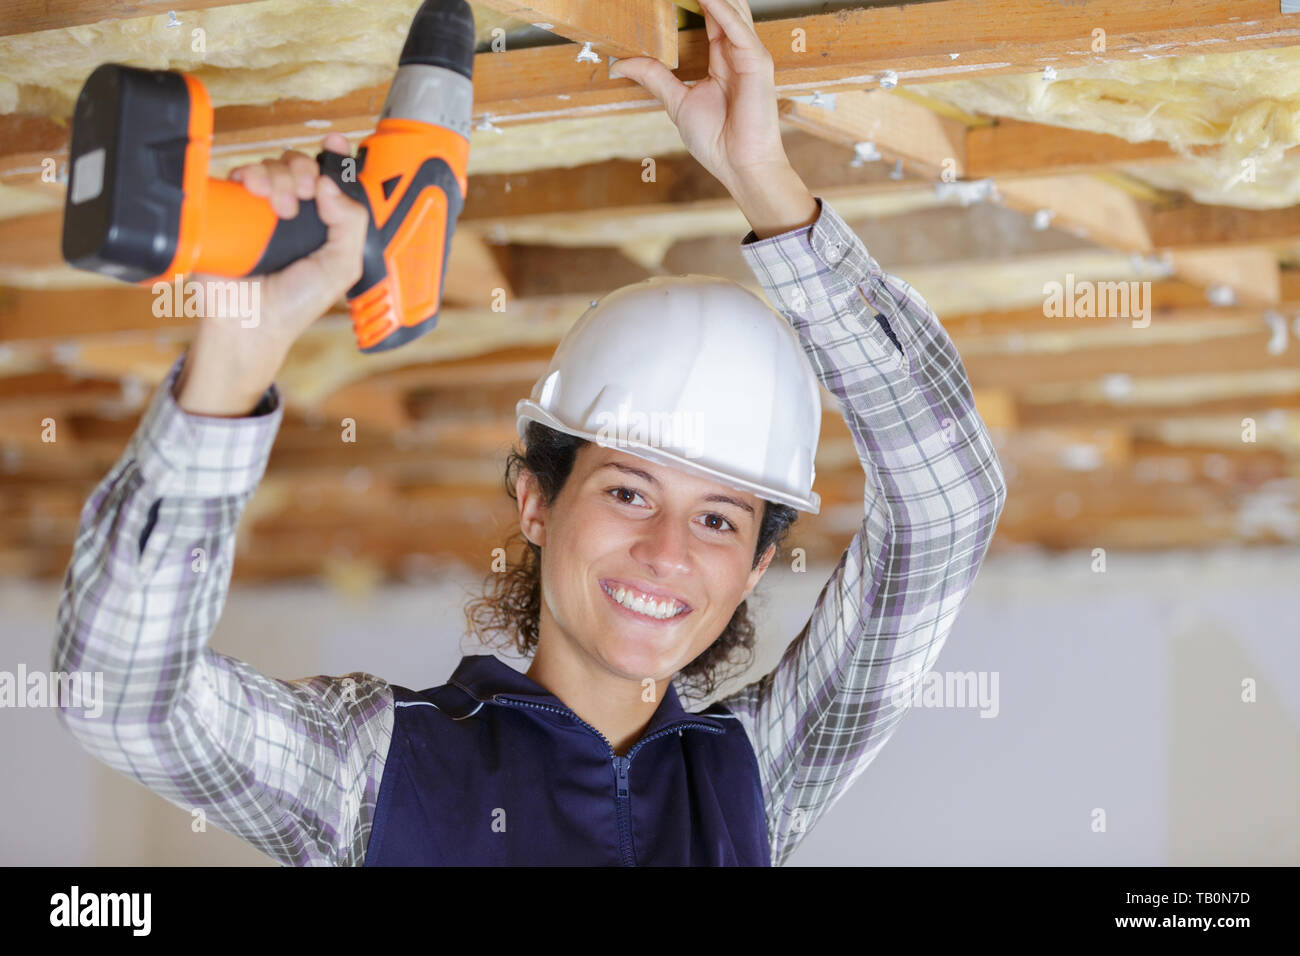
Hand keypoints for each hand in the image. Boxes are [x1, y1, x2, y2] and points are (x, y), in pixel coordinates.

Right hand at [176, 133, 368, 415]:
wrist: (250, 323)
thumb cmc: (296, 302)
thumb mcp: (341, 266)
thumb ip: (350, 224)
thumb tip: (331, 185)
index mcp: (323, 223)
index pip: (330, 179)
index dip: (334, 155)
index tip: (334, 143)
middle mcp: (293, 212)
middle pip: (299, 164)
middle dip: (304, 169)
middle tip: (304, 193)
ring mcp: (261, 211)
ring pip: (271, 166)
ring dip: (279, 175)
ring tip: (280, 208)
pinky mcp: (232, 211)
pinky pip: (239, 176)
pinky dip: (250, 174)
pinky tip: (257, 192)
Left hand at [608, 0, 787, 193]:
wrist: (740, 166)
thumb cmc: (718, 140)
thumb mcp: (677, 101)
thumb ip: (653, 76)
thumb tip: (619, 64)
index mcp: (722, 59)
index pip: (710, 17)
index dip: (692, 0)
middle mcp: (738, 52)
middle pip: (723, 7)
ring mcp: (749, 54)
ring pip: (732, 10)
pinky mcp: (757, 62)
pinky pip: (737, 28)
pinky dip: (721, 9)